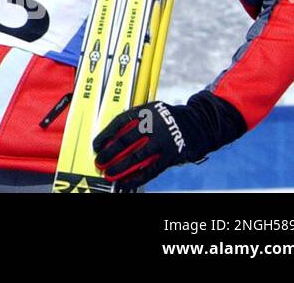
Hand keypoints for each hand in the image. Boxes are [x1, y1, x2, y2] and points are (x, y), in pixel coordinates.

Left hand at [93, 99, 207, 190]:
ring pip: (137, 157)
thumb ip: (134, 120)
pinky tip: (126, 182)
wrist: (197, 123)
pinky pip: (152, 169)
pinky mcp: (171, 155)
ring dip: (121, 167)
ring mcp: (163, 141)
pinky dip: (138, 177)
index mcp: (146, 111)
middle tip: (99, 162)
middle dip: (110, 153)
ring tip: (109, 174)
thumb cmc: (167, 118)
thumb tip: (111, 138)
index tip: (96, 146)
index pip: (120, 122)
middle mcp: (154, 125)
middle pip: (126, 140)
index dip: (106, 135)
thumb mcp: (151, 110)